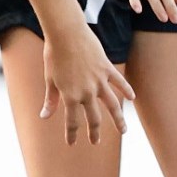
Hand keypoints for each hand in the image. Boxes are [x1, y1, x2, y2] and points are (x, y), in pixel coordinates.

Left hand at [38, 27, 133, 144]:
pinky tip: (132, 99)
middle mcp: (87, 92)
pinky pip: (119, 82)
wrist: (66, 33)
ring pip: (112, 105)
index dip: (71, 134)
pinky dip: (127, 90)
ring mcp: (99, 81)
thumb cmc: (53, 55)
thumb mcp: (50, 79)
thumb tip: (44, 116)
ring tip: (124, 131)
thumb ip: (50, 100)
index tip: (71, 143)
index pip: (72, 122)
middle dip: (95, 132)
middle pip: (94, 118)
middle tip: (96, 142)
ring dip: (118, 120)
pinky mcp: (107, 68)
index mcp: (70, 96)